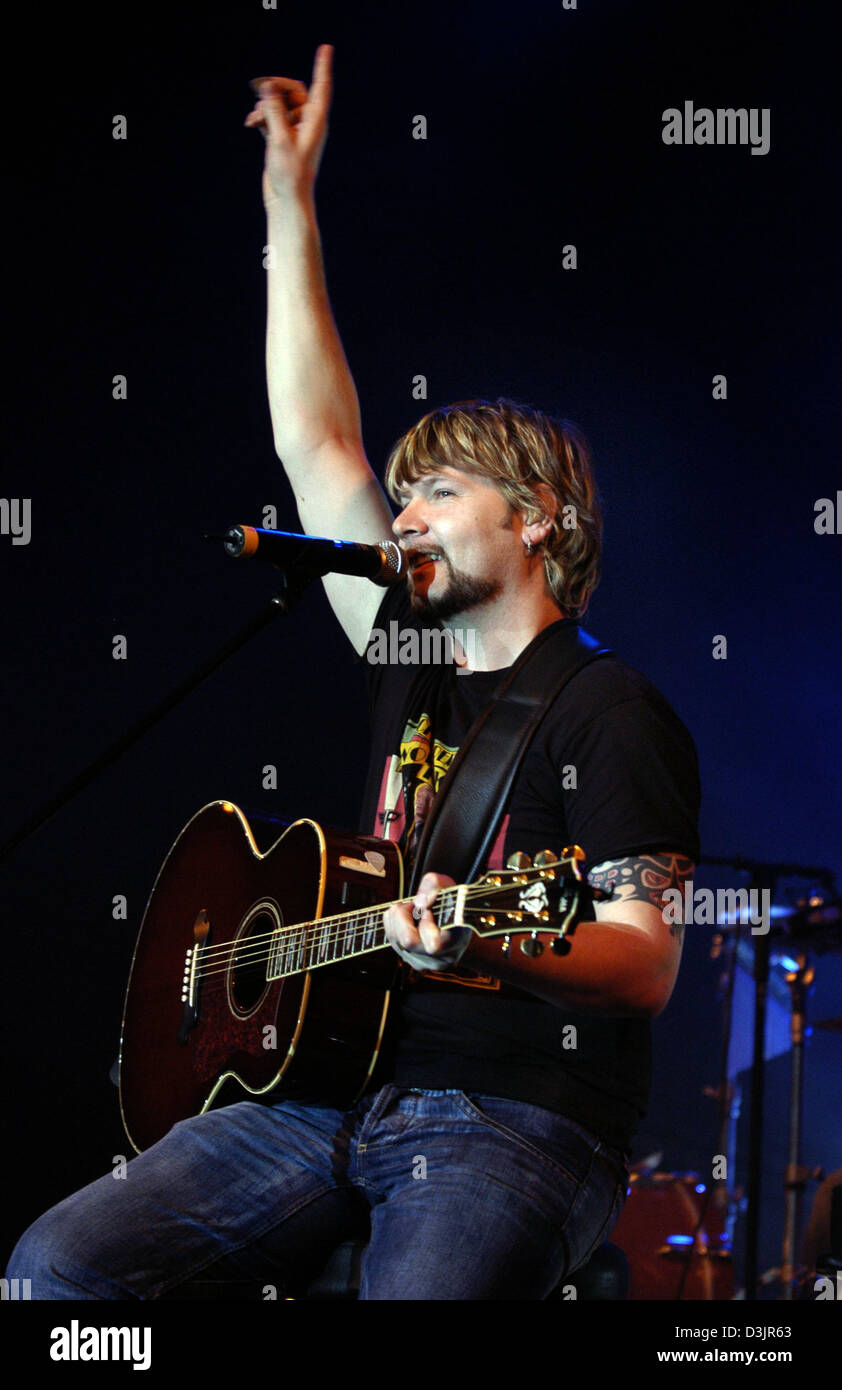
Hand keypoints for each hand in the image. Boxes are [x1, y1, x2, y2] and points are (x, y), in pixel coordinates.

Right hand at [244, 44, 332, 206]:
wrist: (286, 200)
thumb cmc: (289, 174)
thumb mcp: (280, 139)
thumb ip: (274, 110)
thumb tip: (268, 87)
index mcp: (316, 121)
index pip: (320, 87)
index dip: (322, 67)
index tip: (325, 48)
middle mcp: (308, 124)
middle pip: (292, 91)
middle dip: (275, 87)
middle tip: (256, 86)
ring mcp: (294, 131)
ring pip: (279, 104)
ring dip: (264, 106)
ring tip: (253, 119)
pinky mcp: (282, 139)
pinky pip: (272, 117)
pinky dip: (262, 117)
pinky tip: (250, 123)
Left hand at [383, 872, 471, 972]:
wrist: (457, 926)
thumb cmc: (454, 906)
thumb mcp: (450, 887)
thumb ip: (435, 885)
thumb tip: (419, 902)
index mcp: (456, 943)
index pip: (434, 944)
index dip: (426, 923)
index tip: (429, 911)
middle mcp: (440, 959)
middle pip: (408, 941)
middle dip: (403, 915)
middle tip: (412, 904)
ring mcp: (424, 963)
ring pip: (395, 939)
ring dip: (397, 917)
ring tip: (411, 909)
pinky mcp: (410, 960)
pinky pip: (391, 939)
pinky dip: (394, 923)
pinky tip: (407, 918)